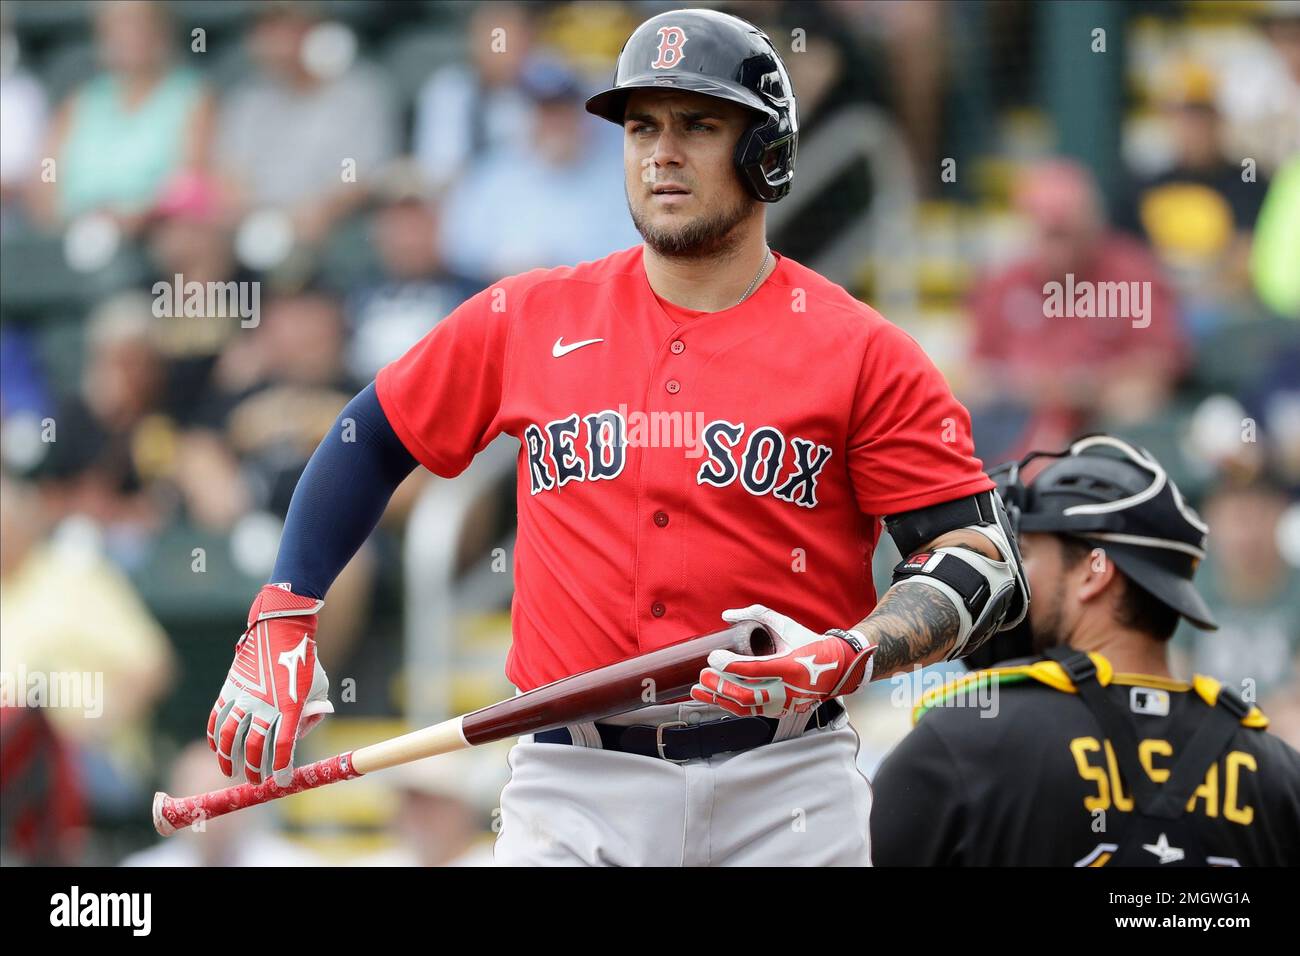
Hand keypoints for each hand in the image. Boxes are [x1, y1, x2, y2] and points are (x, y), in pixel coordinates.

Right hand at [207, 584, 332, 785]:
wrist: (281, 628)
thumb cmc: (304, 660)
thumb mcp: (318, 687)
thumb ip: (311, 714)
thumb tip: (297, 736)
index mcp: (290, 706)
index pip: (284, 747)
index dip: (281, 768)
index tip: (280, 782)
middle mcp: (265, 704)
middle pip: (254, 747)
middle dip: (254, 769)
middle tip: (254, 780)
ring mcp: (244, 696)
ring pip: (229, 736)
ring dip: (227, 758)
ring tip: (229, 770)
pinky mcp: (229, 688)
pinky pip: (216, 717)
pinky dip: (214, 735)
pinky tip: (215, 747)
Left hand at [691, 604, 873, 717]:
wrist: (837, 668)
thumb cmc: (810, 643)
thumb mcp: (785, 624)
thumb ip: (756, 614)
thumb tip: (726, 615)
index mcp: (791, 666)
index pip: (755, 669)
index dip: (730, 665)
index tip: (713, 656)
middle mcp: (788, 690)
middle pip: (747, 694)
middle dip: (720, 685)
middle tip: (703, 673)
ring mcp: (784, 704)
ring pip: (746, 707)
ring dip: (719, 699)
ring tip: (699, 689)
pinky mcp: (780, 711)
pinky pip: (750, 712)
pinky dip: (729, 706)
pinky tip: (714, 698)